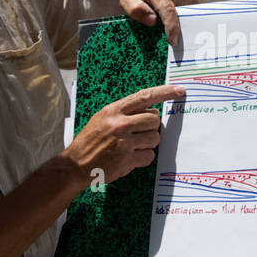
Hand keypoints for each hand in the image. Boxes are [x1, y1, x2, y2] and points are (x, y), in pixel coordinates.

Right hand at [64, 84, 184, 184]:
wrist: (76, 165)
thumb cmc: (90, 141)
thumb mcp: (102, 119)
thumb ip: (124, 112)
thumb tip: (150, 111)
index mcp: (113, 111)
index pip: (145, 97)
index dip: (165, 92)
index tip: (180, 91)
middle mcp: (120, 124)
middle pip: (154, 120)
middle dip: (151, 127)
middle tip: (139, 134)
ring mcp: (124, 142)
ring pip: (154, 139)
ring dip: (148, 144)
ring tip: (131, 147)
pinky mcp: (127, 159)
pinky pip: (149, 156)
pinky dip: (143, 158)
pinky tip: (130, 158)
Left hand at [120, 0, 198, 48]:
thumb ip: (135, 9)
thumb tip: (153, 20)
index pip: (167, 9)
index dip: (171, 26)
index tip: (173, 41)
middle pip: (179, 13)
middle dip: (178, 29)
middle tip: (174, 43)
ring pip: (186, 13)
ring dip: (181, 25)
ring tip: (173, 33)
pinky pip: (189, 12)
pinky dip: (183, 21)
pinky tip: (177, 25)